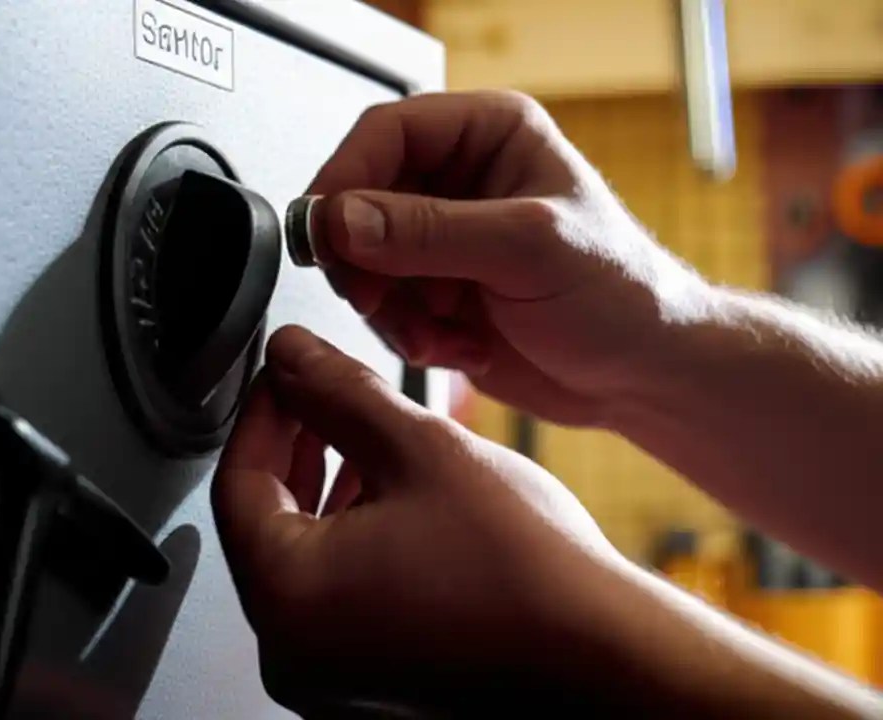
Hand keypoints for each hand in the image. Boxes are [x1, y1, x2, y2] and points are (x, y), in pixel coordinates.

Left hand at [212, 325, 629, 713]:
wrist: (613, 662)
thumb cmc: (528, 575)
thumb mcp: (419, 450)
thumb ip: (339, 393)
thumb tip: (291, 356)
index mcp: (288, 601)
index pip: (236, 485)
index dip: (261, 413)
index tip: (287, 372)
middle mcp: (295, 653)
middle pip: (266, 523)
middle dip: (294, 447)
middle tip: (320, 392)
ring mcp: (334, 677)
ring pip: (303, 560)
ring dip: (325, 490)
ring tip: (364, 434)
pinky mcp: (373, 684)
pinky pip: (337, 598)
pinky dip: (352, 540)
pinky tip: (392, 498)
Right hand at [307, 91, 707, 425]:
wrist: (644, 376)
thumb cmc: (622, 295)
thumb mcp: (527, 250)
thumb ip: (430, 231)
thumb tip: (343, 219)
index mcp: (489, 135)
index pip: (385, 132)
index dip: (345, 180)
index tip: (326, 234)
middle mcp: (459, 181)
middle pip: (359, 201)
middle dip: (364, 262)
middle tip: (377, 298)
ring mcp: (443, 241)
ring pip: (362, 263)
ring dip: (391, 310)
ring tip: (441, 333)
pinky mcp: (436, 293)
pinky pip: (382, 309)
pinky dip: (409, 336)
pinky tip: (462, 346)